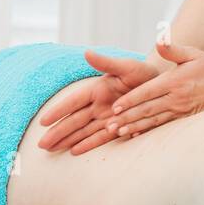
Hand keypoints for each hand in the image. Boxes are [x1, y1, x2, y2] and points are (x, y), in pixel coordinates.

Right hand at [35, 50, 159, 154]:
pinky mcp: (118, 127)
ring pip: (83, 131)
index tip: (43, 121)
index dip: (59, 111)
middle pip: (74, 120)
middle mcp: (99, 105)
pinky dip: (88, 144)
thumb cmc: (144, 73)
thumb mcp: (127, 67)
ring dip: (67, 140)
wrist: (163, 86)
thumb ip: (106, 63)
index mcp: (98, 89)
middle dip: (58, 132)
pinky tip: (74, 152)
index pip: (74, 101)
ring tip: (50, 150)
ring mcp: (107, 117)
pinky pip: (100, 137)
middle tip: (41, 145)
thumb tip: (87, 52)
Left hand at [103, 40, 203, 137]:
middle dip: (127, 117)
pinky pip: (163, 126)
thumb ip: (173, 49)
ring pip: (153, 120)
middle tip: (109, 124)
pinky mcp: (184, 119)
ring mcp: (180, 110)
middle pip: (147, 109)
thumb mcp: (193, 54)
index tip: (116, 106)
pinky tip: (136, 135)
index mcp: (175, 81)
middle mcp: (176, 98)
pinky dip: (148, 131)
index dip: (131, 100)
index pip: (148, 92)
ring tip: (118, 132)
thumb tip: (159, 40)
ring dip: (135, 127)